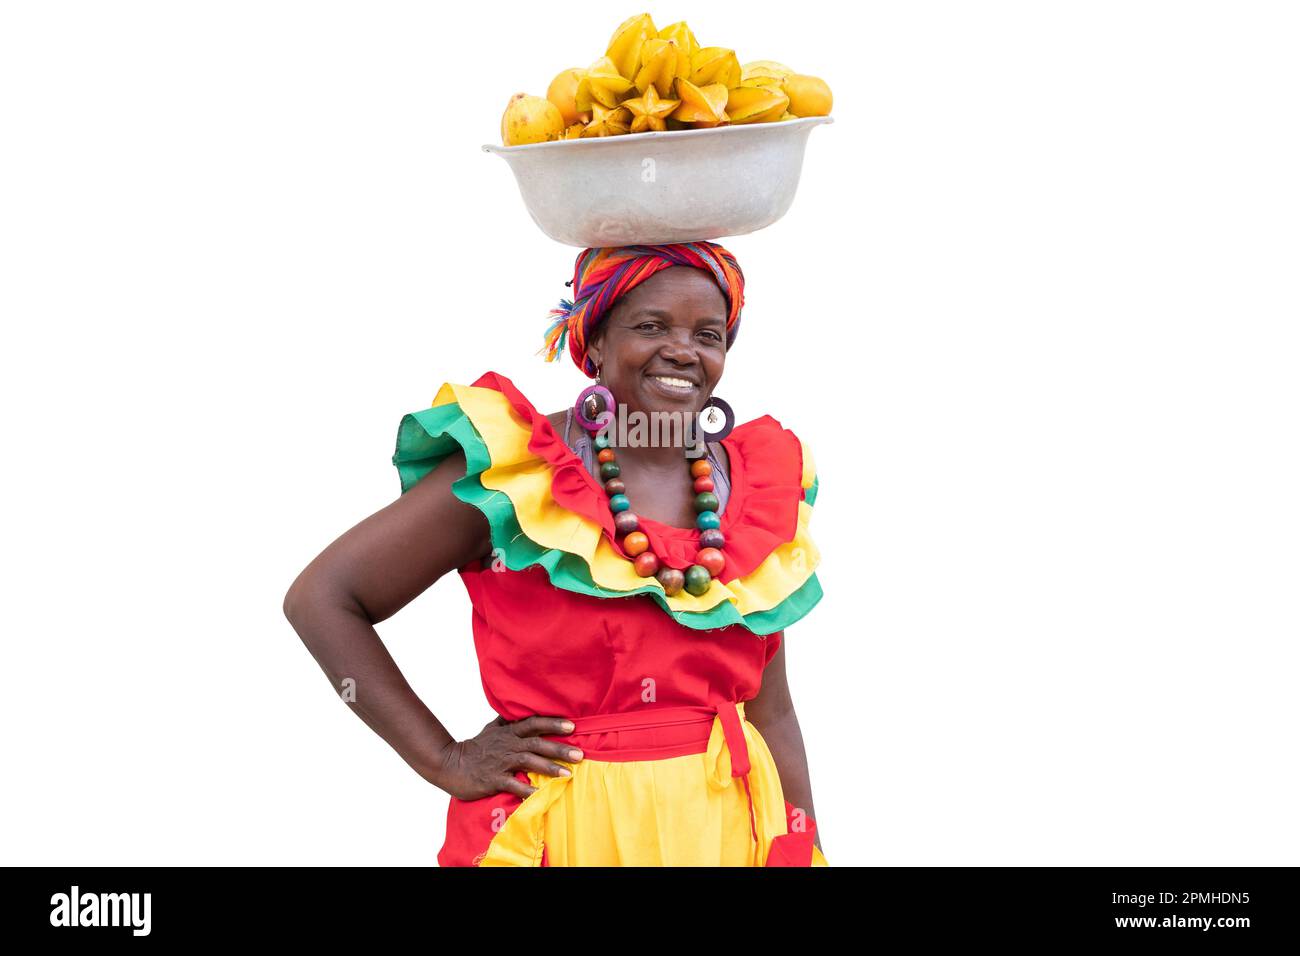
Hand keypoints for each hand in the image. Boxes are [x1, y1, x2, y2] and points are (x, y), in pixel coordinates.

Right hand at [435, 714, 583, 800]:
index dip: (553, 723)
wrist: (450, 765)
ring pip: (528, 762)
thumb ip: (507, 720)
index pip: (533, 723)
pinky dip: (527, 790)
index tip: (572, 726)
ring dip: (549, 767)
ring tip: (567, 774)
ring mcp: (500, 762)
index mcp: (508, 732)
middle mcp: (507, 745)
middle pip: (536, 743)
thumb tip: (519, 710)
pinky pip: (512, 784)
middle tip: (580, 754)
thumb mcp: (491, 729)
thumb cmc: (474, 748)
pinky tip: (541, 795)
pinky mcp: (493, 779)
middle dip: (559, 748)